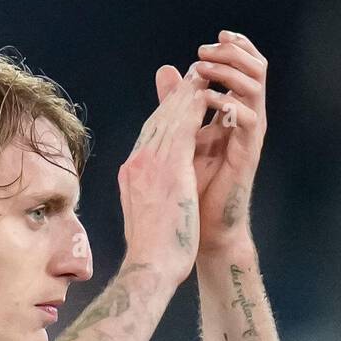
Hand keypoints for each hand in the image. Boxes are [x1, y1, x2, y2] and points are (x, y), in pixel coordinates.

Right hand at [119, 62, 209, 284]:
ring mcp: (150, 163)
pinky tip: (207, 94)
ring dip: (186, 93)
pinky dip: (194, 108)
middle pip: (158, 119)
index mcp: (133, 174)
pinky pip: (184, 128)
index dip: (166, 113)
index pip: (150, 134)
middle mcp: (138, 162)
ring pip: (170, 117)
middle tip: (192, 73)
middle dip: (175, 95)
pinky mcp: (169, 168)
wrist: (149, 267)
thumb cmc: (153, 251)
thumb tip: (150, 194)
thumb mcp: (147, 215)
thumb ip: (149, 194)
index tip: (179, 99)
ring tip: (202, 74)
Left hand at [154, 31, 266, 254]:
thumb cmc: (194, 184)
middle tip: (204, 53)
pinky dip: (232, 105)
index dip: (235, 48)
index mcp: (234, 111)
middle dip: (232, 54)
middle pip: (256, 70)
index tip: (214, 39)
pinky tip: (212, 101)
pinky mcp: (246, 154)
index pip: (245, 68)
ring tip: (203, 71)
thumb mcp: (181, 132)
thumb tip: (167, 68)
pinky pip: (249, 120)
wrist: (203, 226)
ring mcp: (249, 136)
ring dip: (229, 73)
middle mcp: (246, 120)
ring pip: (255, 88)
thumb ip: (178, 101)